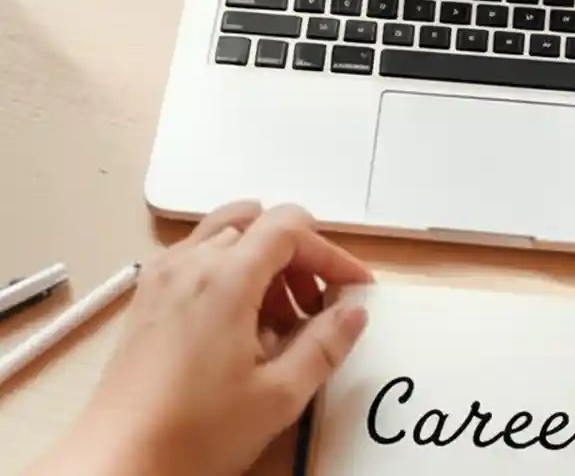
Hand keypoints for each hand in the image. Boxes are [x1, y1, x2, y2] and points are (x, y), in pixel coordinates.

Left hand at [27, 202, 373, 475]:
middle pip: (259, 225)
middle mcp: (190, 264)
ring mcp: (162, 278)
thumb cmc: (193, 432)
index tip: (353, 285)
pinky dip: (228, 270)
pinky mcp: (146, 298)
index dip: (331, 251)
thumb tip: (353, 312)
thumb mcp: (279, 395)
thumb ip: (325, 345)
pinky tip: (238, 323)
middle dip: (299, 258)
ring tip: (277, 319)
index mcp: (225, 278)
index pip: (289, 227)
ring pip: (226, 235)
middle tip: (316, 308)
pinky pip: (196, 257)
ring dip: (263, 261)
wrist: (118, 461)